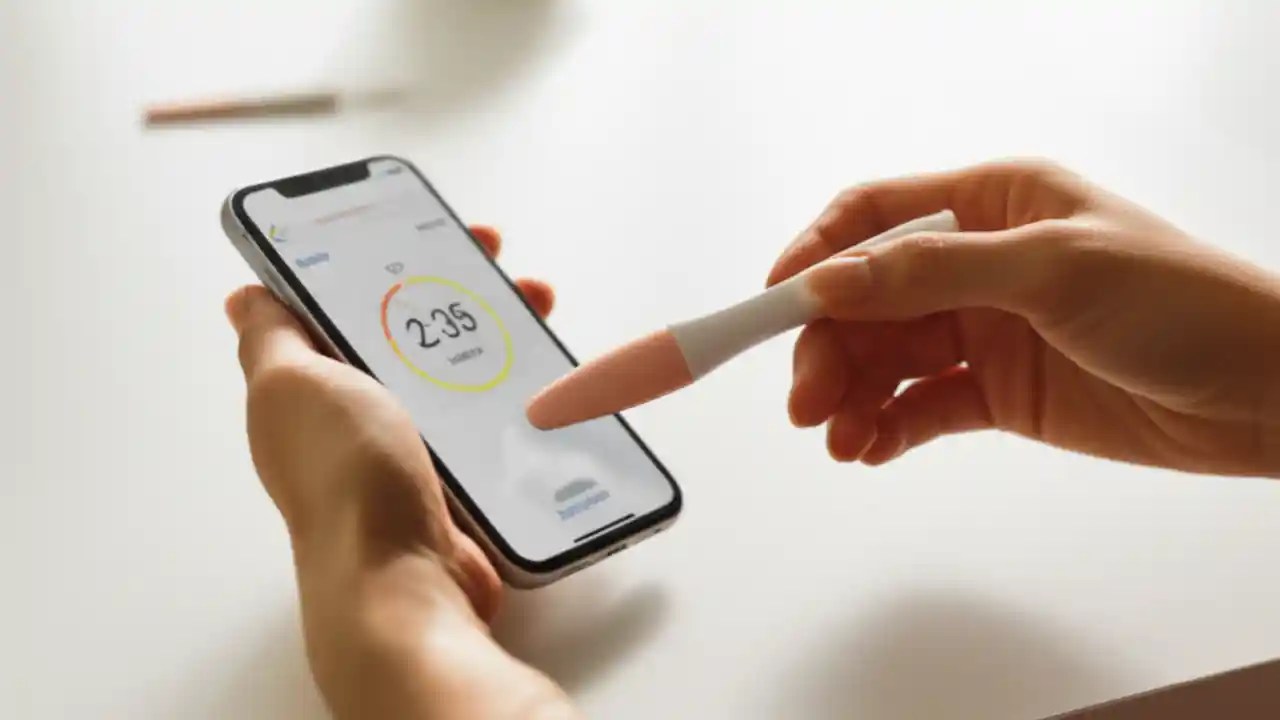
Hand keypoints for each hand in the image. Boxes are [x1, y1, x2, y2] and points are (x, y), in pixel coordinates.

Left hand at [227, 226, 578, 719]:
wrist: (403, 579)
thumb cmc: (347, 474)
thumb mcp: (292, 384)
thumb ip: (272, 336)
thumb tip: (244, 297)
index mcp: (313, 386)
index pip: (345, 302)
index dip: (382, 257)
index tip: (428, 229)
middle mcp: (360, 415)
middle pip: (413, 330)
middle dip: (458, 288)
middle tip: (503, 265)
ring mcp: (414, 448)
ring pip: (459, 371)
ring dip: (499, 333)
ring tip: (540, 306)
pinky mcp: (460, 479)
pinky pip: (489, 419)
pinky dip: (517, 391)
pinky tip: (549, 373)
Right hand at [770, 160, 1279, 475]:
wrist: (1264, 395)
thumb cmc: (1180, 302)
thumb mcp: (1051, 269)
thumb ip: (932, 272)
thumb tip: (829, 281)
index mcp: (990, 204)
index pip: (873, 219)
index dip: (816, 257)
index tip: (772, 303)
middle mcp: (977, 264)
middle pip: (866, 300)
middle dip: (827, 347)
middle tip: (807, 401)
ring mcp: (984, 331)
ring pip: (885, 360)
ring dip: (850, 397)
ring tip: (837, 438)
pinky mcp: (997, 393)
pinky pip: (919, 408)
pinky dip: (886, 429)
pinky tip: (868, 450)